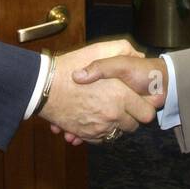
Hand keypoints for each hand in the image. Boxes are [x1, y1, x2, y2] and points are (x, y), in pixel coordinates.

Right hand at [39, 39, 156, 142]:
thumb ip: (123, 50)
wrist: (43, 86)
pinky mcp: (86, 134)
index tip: (139, 100)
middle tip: (122, 105)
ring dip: (114, 124)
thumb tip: (138, 55)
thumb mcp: (100, 49)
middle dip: (130, 116)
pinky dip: (99, 131)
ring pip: (117, 133)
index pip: (147, 113)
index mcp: (121, 96)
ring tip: (105, 109)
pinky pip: (101, 139)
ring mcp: (99, 127)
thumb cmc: (71, 66)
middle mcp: (112, 115)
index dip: (145, 106)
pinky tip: (93, 117)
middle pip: (133, 126)